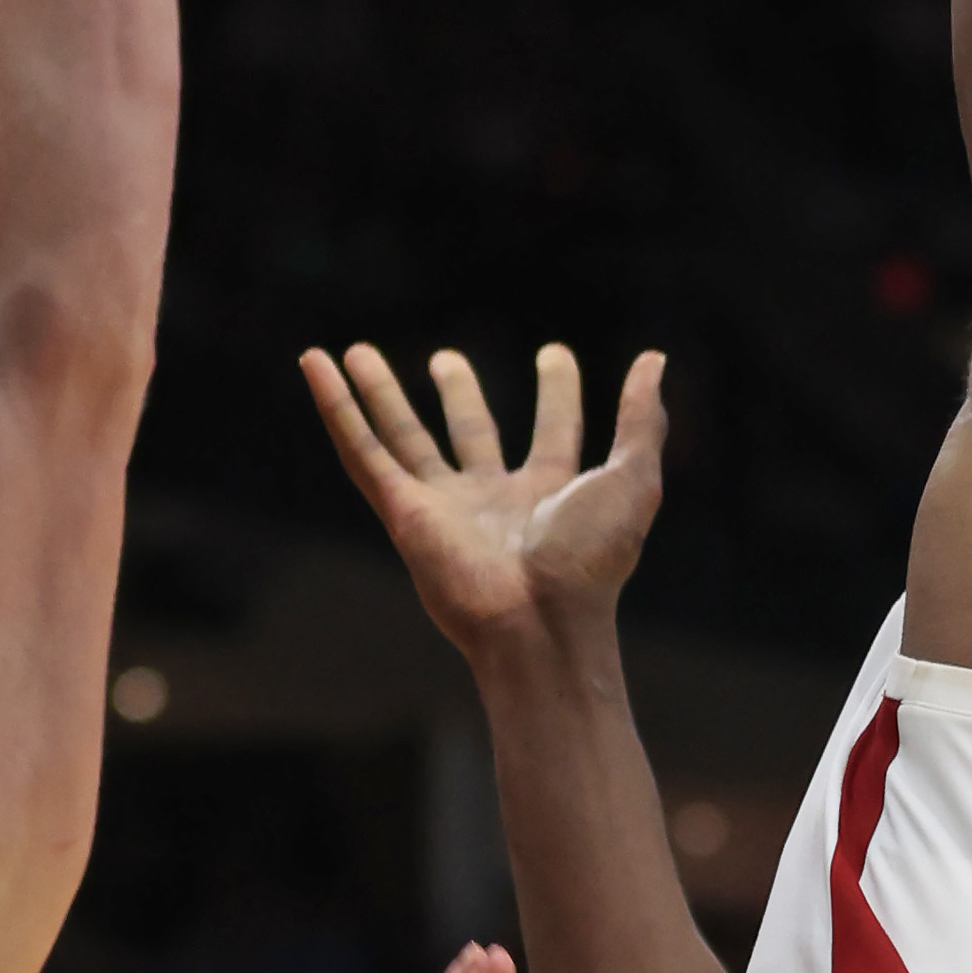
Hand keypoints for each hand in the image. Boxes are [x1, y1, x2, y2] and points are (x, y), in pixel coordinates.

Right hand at [301, 342, 667, 656]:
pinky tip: (316, 366)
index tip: (554, 353)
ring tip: (360, 350)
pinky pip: (361, 452)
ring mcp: (442, 506)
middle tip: (445, 359)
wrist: (539, 622)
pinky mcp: (402, 512)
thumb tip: (655, 359)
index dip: (557, 392)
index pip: (554, 430)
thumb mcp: (633, 480)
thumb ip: (642, 420)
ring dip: (380, 395)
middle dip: (458, 395)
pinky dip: (336, 408)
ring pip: (403, 438)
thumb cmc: (591, 562)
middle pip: (470, 434)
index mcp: (550, 493)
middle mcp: (493, 499)